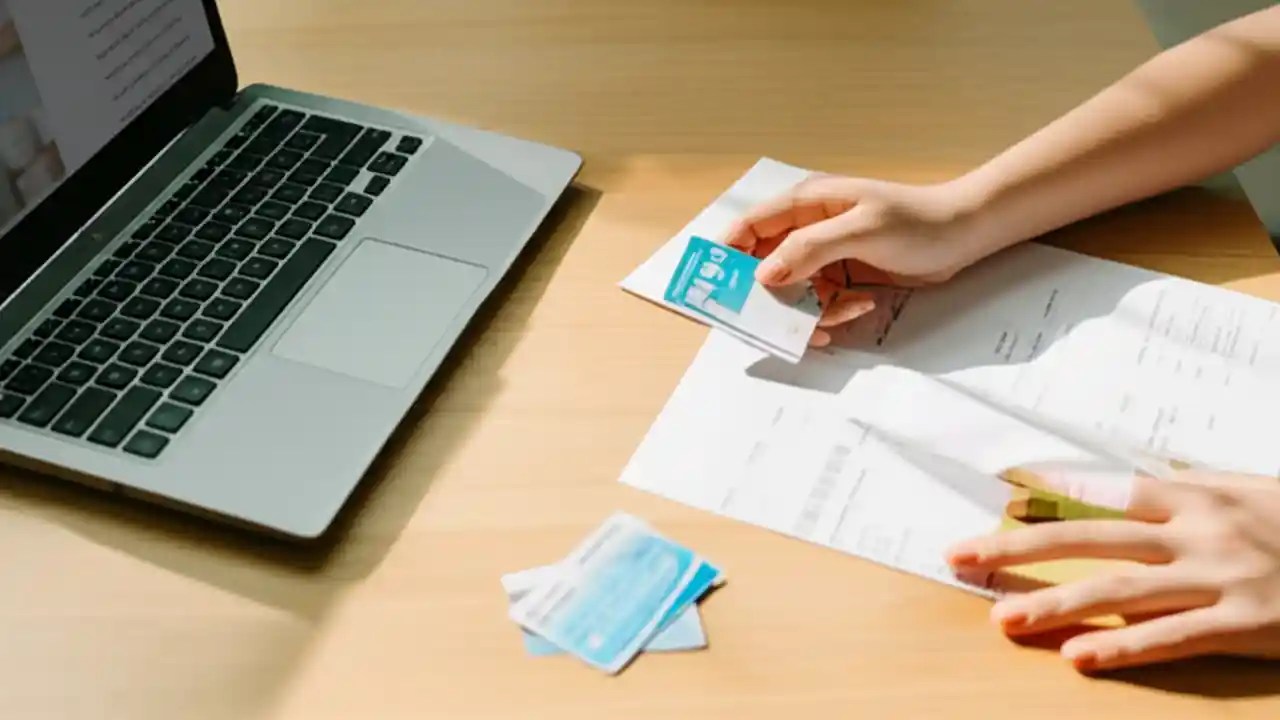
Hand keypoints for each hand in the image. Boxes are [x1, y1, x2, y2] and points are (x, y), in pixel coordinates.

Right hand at [724, 174, 993, 345]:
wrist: (964, 235)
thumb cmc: (917, 221)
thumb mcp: (860, 230)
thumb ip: (809, 250)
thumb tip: (763, 275)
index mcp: (806, 204)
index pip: (750, 226)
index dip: (728, 254)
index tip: (716, 286)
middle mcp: (809, 229)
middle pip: (765, 265)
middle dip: (768, 296)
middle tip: (771, 323)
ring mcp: (825, 256)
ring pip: (793, 293)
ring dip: (809, 311)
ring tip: (837, 316)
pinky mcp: (842, 277)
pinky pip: (820, 304)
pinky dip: (833, 314)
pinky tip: (857, 308)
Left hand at [947, 470, 1279, 671]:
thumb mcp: (1244, 491)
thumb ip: (1185, 493)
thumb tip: (1121, 490)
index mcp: (1194, 494)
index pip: (1105, 490)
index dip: (1048, 493)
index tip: (994, 495)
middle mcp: (1196, 530)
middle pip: (1090, 538)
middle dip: (1019, 548)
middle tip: (962, 556)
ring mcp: (1219, 577)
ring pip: (1119, 591)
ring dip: (1055, 605)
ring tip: (1003, 619)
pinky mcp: (1244, 623)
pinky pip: (1172, 637)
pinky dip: (1123, 647)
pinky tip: (1080, 658)